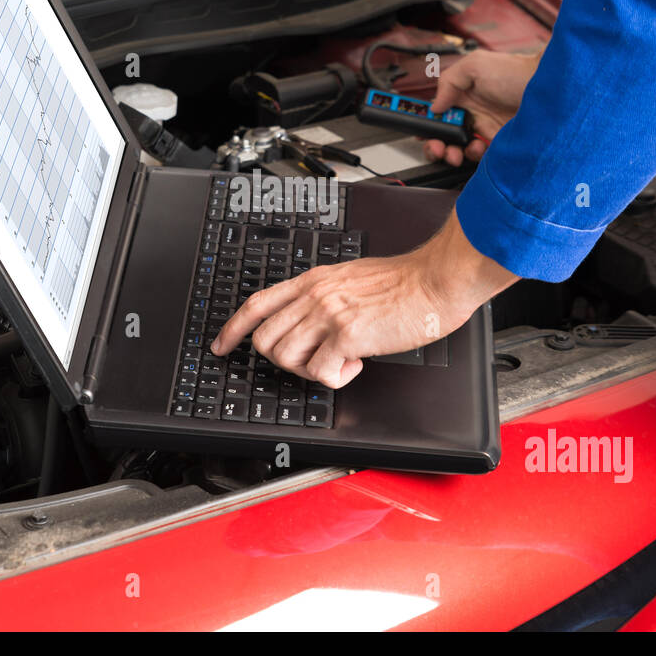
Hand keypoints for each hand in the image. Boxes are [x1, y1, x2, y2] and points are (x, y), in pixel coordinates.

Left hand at [209, 211, 517, 387]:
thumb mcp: (351, 277)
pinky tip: (356, 363)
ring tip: (338, 361)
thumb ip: (326, 294)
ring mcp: (327, 314)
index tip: (221, 346)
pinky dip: (337, 377)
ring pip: (286, 358)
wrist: (434, 281)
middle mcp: (314, 295)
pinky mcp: (346, 334)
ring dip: (309, 370)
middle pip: (265, 340)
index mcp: (313, 280)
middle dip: (283, 361)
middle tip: (312, 361)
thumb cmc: (404, 282)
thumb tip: (313, 319)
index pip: (256, 303)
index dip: (232, 329)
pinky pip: (321, 373)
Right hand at [424, 46, 544, 165]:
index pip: (437, 112)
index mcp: (462, 94)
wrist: (547, 91)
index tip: (420, 132)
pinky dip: (472, 156)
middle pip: (444, 135)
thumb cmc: (515, 73)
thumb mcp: (475, 66)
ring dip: (450, 153)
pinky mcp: (496, 143)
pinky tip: (476, 147)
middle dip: (435, 144)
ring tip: (453, 152)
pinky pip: (478, 156)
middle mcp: (471, 112)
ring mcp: (484, 128)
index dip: (426, 124)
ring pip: (458, 149)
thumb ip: (449, 82)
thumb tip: (435, 106)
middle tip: (436, 147)